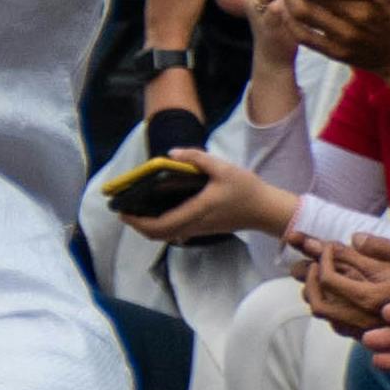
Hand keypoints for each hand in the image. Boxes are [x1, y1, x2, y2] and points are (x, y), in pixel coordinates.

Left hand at [121, 150, 295, 246]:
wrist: (266, 210)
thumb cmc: (246, 189)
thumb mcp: (223, 168)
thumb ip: (196, 158)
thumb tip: (170, 154)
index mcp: (196, 211)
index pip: (159, 225)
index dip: (137, 222)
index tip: (123, 212)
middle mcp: (194, 224)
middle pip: (158, 235)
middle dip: (138, 226)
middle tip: (125, 211)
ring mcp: (198, 229)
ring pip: (166, 235)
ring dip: (149, 226)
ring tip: (137, 210)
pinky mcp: (203, 228)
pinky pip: (175, 232)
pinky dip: (161, 226)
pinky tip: (158, 211)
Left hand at [298, 232, 389, 338]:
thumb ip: (384, 248)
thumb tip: (353, 237)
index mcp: (370, 300)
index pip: (327, 279)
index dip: (321, 258)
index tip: (328, 246)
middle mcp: (363, 321)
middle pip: (317, 304)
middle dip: (309, 280)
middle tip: (316, 262)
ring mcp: (366, 333)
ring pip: (326, 318)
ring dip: (317, 295)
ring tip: (325, 274)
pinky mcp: (373, 338)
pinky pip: (339, 326)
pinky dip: (332, 308)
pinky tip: (344, 293)